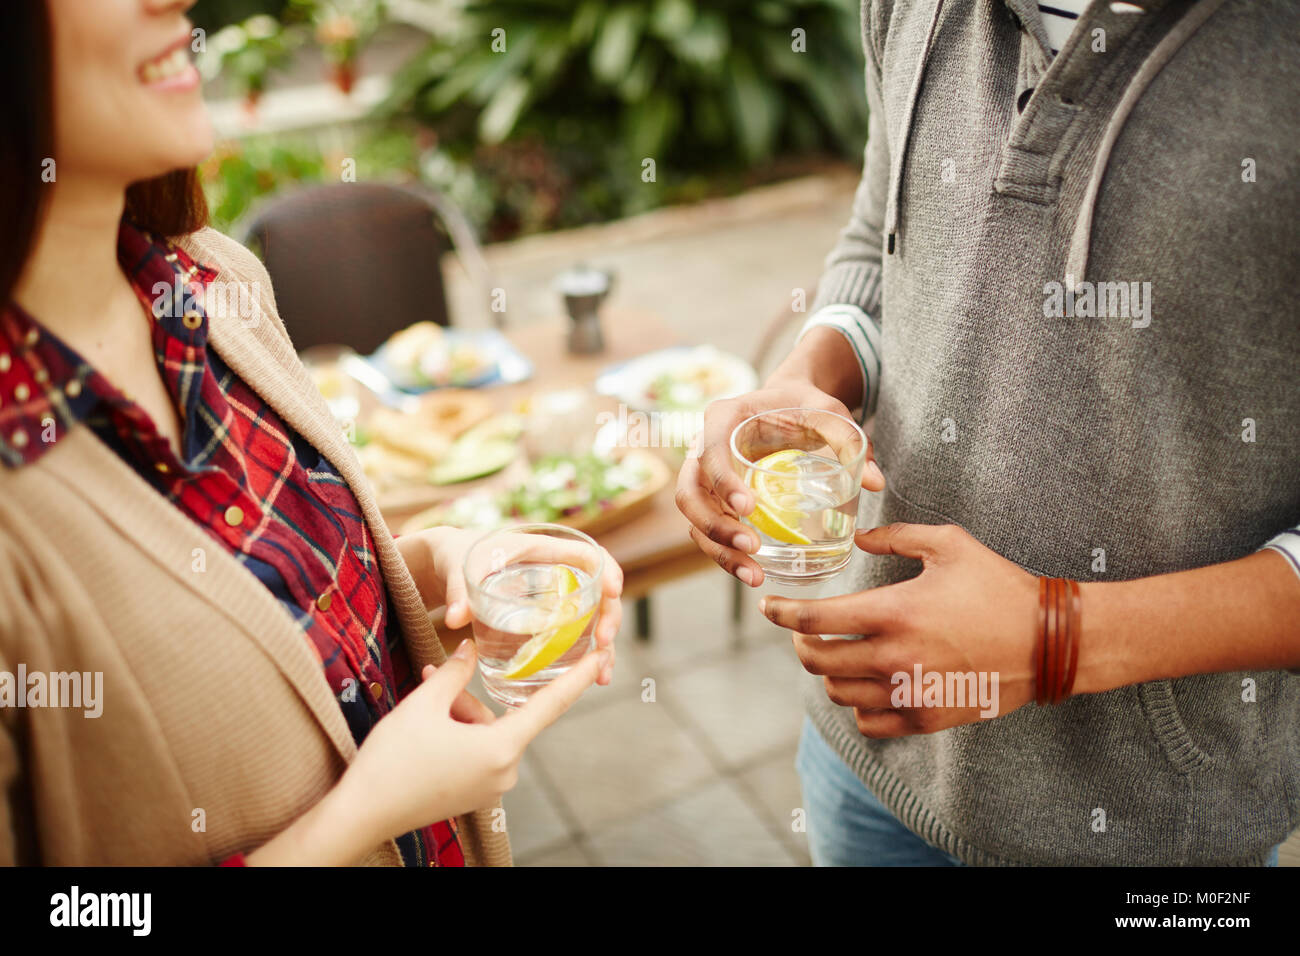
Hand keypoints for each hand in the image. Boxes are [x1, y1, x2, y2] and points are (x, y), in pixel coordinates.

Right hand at [341, 640, 607, 848]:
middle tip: (429, 683)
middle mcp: (504, 772)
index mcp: (501, 749)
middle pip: (499, 716)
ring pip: (485, 732)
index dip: (577, 676)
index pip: (551, 704)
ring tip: (419, 718)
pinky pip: (477, 752)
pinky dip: (456, 736)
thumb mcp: (424, 704)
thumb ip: (455, 672)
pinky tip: (425, 734)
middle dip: (464, 698)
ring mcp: (490, 787)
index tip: (602, 656)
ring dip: (456, 717)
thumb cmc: (392, 760)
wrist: (361, 814)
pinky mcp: (474, 794)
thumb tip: (470, 648)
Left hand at [403, 526, 622, 684]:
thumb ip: (457, 591)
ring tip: (602, 675)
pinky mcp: (547, 616)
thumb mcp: (457, 569)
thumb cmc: (457, 556)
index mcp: (541, 551)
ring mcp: (554, 596)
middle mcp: (556, 573)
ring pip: (593, 617)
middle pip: (599, 591)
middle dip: (609, 617)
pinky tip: (591, 679)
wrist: (449, 564)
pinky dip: (587, 654)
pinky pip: (576, 633)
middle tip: (603, 644)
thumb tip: (455, 619)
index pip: (588, 554)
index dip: (607, 570)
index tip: (612, 592)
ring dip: (605, 645)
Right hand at [676, 383, 884, 587]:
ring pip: (693, 520)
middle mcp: (702, 446)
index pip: (709, 452)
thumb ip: (850, 439)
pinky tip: (753, 573)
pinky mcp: (713, 499)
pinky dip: (725, 555)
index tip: (750, 508)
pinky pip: (707, 531)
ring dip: (718, 551)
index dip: (723, 482)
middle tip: (752, 547)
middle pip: (689, 494)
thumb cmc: (803, 405)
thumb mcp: (828, 411)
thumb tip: (875, 483)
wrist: (786, 406)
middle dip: (714, 527)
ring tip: (754, 576)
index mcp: (722, 417)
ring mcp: (704, 476)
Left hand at [759, 522, 1038, 736]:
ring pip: (839, 694)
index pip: (816, 620)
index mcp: (895, 612)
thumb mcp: (949, 545)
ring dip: (829, 674)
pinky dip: (858, 705)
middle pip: (818, 662)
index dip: (784, 613)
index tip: (770, 607)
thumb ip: (896, 536)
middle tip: (803, 632)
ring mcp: (910, 693)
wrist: (1049, 641)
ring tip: (836, 655)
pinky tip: (866, 685)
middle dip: (801, 644)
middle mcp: (896, 658)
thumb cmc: (999, 586)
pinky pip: (870, 722)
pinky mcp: (927, 718)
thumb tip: (858, 536)